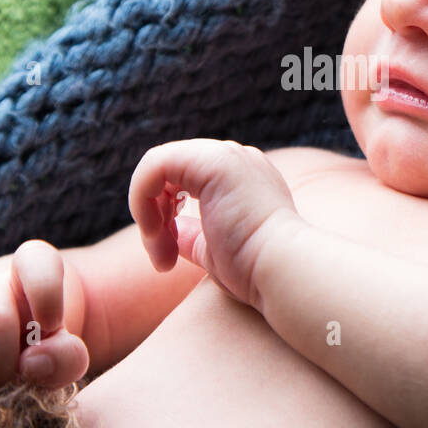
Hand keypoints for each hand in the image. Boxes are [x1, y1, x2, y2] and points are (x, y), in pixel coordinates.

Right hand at [0, 240, 88, 411]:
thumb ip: (65, 358)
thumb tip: (31, 363)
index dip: (46, 293)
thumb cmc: (39, 356)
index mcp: (28, 278)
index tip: (52, 327)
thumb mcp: (64, 357)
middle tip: (7, 391)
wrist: (1, 360)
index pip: (36, 261)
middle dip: (3, 368)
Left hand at [128, 138, 299, 310]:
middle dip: (153, 214)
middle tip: (162, 257)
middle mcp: (235, 159)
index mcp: (240, 179)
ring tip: (161, 251)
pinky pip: (154, 165)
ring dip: (147, 212)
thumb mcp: (216, 251)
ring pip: (157, 167)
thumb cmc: (257, 271)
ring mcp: (226, 155)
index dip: (164, 214)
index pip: (183, 181)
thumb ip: (193, 236)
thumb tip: (172, 234)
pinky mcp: (212, 161)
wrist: (284, 271)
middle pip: (167, 173)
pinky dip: (142, 199)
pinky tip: (156, 232)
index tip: (168, 256)